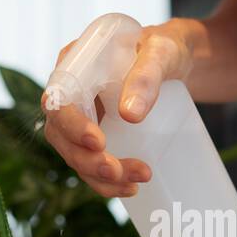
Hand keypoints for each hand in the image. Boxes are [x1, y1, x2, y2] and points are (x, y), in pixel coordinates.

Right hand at [41, 17, 194, 198]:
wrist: (178, 61)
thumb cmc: (167, 48)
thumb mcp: (161, 53)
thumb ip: (146, 77)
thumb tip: (130, 116)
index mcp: (75, 63)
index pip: (57, 100)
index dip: (71, 125)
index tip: (99, 142)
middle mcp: (71, 91)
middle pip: (61, 135)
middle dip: (87, 160)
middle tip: (117, 171)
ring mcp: (82, 115)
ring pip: (75, 155)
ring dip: (99, 177)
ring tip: (137, 181)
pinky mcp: (96, 134)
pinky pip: (91, 163)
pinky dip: (107, 182)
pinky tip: (131, 188)